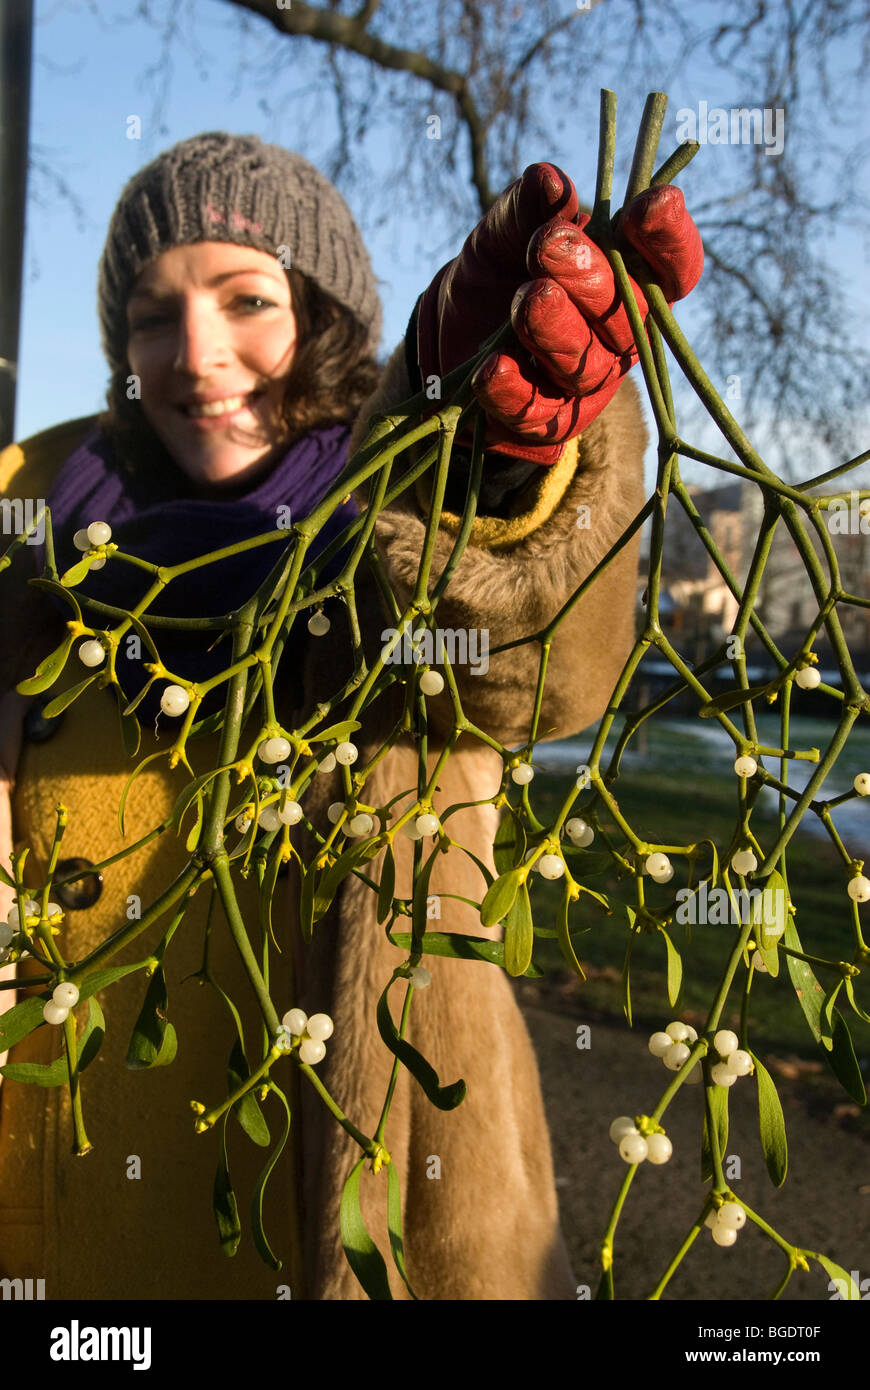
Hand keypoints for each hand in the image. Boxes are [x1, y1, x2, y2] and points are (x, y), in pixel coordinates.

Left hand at [415, 163, 703, 464]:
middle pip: (629, 317)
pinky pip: (536, 412)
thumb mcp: (505, 230)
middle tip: (547, 243)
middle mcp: (621, 336)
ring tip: (526, 298)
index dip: (669, 239)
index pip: (674, 266)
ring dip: (556, 331)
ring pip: (586, 366)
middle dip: (591, 278)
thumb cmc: (501, 269)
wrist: (452, 330)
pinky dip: (513, 390)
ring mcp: (586, 382)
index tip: (647, 205)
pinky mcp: (547, 421)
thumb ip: (528, 206)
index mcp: (632, 281)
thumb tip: (550, 182)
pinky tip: (491, 367)